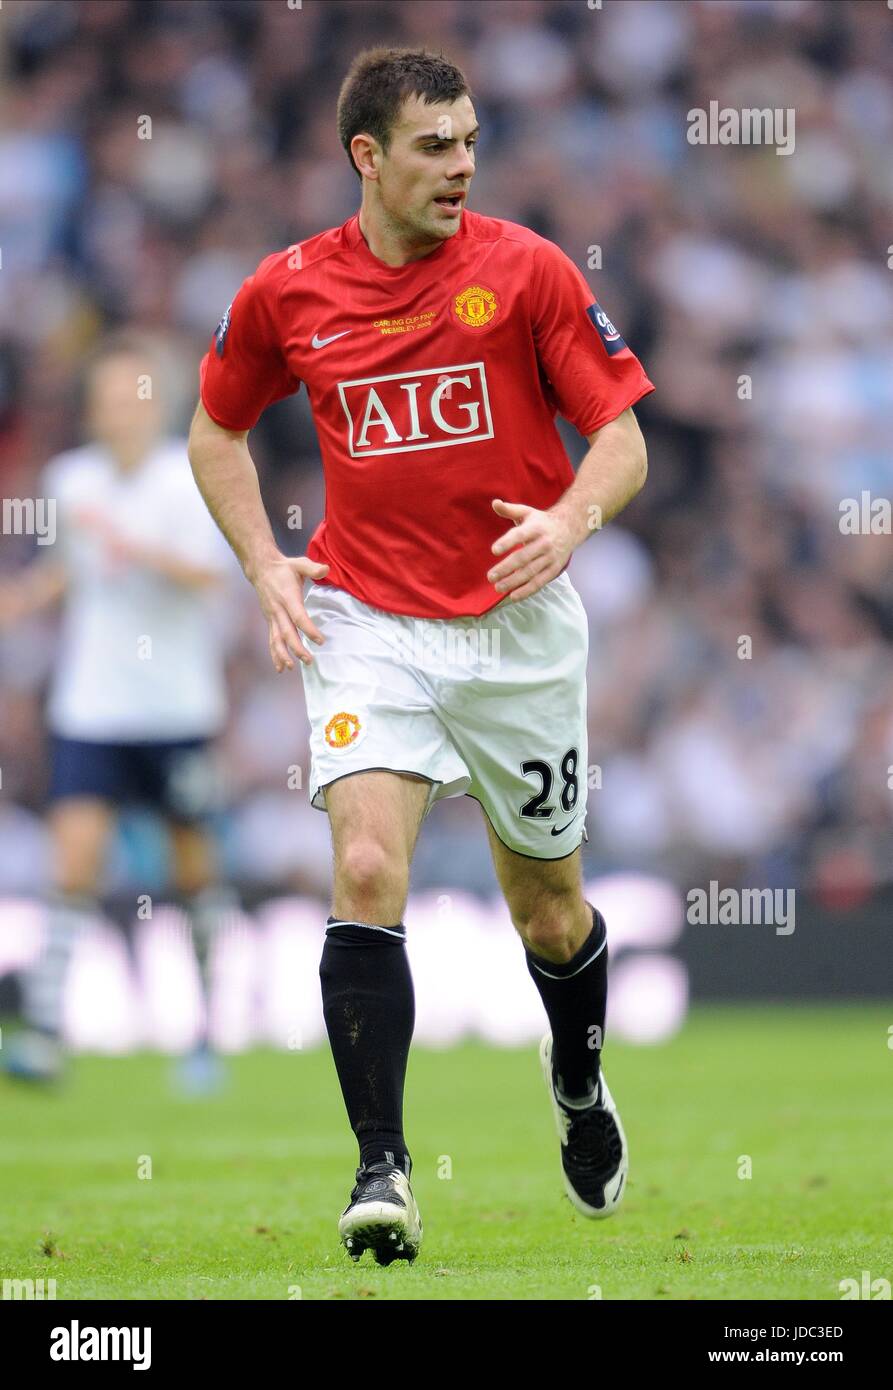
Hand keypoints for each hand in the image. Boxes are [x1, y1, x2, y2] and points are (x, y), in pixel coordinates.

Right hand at [251, 554, 329, 670]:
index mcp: (288, 597)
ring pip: (276, 639)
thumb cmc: (284, 568)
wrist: (261, 569)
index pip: (298, 617)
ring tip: (291, 668)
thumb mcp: (299, 563)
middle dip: (297, 648)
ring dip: (283, 655)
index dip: (309, 630)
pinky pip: (272, 640)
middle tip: (309, 661)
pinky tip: (280, 667)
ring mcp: (272, 616)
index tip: (320, 641)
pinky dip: (275, 654)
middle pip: (287, 633)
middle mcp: (278, 609)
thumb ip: (313, 567)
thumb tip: (326, 569)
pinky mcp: (270, 621)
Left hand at [486, 499, 575, 600]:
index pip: (519, 535)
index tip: (494, 550)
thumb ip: (510, 510)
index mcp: (535, 528)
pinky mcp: (554, 569)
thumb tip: (495, 503)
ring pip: (530, 572)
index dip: (507, 542)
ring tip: (498, 587)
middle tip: (490, 576)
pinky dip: (527, 590)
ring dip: (514, 581)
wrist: (570, 528)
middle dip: (506, 568)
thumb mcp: (527, 512)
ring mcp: (550, 557)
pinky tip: (513, 596)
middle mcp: (543, 543)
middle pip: (523, 557)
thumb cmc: (541, 521)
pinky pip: (539, 582)